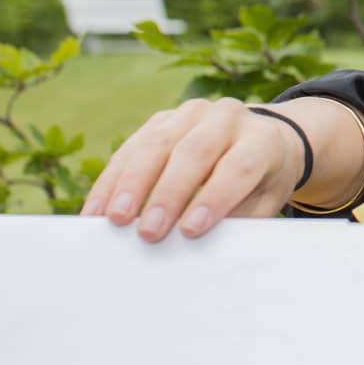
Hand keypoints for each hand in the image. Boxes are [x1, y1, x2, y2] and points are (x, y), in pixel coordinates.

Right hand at [80, 96, 363, 242]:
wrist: (262, 138)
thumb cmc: (262, 182)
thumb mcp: (265, 199)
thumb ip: (239, 219)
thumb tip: (199, 251)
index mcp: (262, 139)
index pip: (239, 166)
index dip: (214, 198)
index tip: (190, 231)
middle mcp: (228, 117)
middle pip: (196, 152)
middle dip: (168, 194)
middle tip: (148, 233)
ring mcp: (192, 113)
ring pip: (158, 143)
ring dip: (132, 184)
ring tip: (115, 219)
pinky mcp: (162, 119)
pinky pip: (131, 147)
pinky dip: (112, 179)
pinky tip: (98, 209)